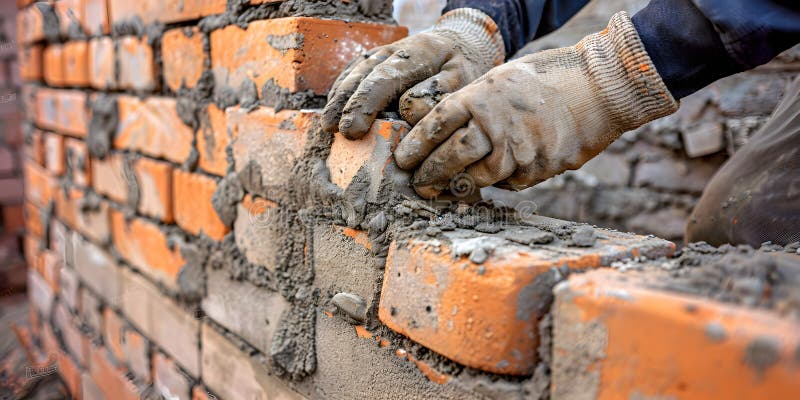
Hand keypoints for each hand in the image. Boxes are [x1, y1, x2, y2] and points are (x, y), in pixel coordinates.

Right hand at [321, 8, 504, 138]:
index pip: (384, 80)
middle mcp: (391, 51)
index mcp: (415, 54)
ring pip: (352, 76)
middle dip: (346, 105)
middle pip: (361, 77)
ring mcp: (378, 55)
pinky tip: (332, 112)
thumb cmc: (462, 67)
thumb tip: (408, 111)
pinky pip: (351, 75)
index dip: (365, 106)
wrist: (458, 43)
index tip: (354, 130)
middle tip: (335, 131)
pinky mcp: (372, 62)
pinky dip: (340, 93)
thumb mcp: (463, 79)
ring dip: (338, 101)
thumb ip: (438, 94)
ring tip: (327, 125)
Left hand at [394, 11, 678, 198]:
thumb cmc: (543, 83)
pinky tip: (494, 178)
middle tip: (418, 184)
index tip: (402, 161)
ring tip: (445, 190)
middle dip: (430, 174)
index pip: (436, 123)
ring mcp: (517, 148)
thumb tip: (441, 133)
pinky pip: (509, 183)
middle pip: (451, 156)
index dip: (416, 145)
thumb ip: (472, 106)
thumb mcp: (500, 82)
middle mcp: (495, 123)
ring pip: (477, 177)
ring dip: (458, 187)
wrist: (596, 89)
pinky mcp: (537, 168)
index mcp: (480, 96)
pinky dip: (498, 183)